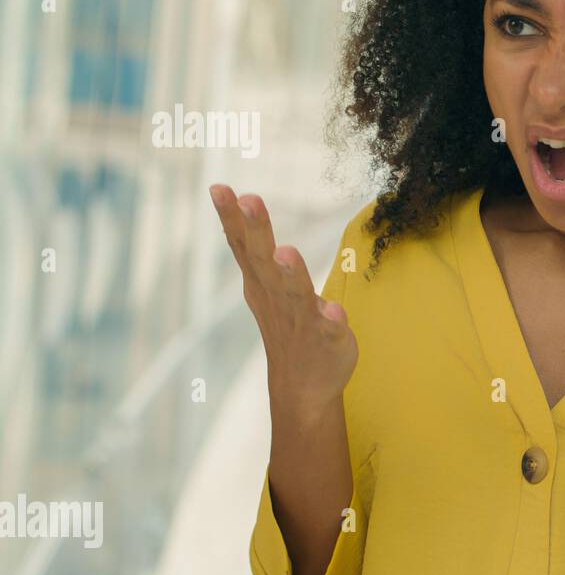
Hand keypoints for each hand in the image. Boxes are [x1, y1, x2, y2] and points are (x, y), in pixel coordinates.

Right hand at [209, 184, 357, 408]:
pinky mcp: (328, 340)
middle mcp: (278, 298)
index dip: (232, 218)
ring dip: (291, 274)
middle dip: (256, 230)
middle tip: (248, 199)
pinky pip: (330, 329)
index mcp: (263, 283)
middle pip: (264, 260)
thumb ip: (255, 246)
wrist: (303, 387)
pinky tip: (335, 311)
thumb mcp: (266, 283)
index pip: (244, 246)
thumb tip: (238, 199)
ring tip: (286, 251)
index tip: (219, 187)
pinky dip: (331, 320)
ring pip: (295, 294)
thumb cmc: (287, 325)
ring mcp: (301, 320)